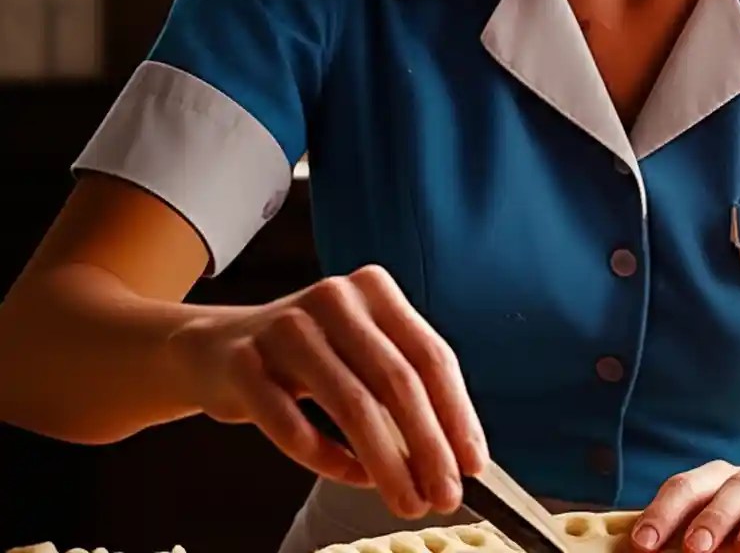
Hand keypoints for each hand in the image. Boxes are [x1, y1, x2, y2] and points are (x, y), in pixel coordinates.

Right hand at [169, 264, 487, 518]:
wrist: (215, 349)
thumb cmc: (308, 359)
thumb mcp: (362, 353)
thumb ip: (407, 389)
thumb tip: (458, 455)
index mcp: (374, 290)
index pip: (431, 355)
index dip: (458, 414)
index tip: (474, 464)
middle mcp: (334, 300)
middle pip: (397, 382)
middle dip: (428, 447)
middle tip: (445, 496)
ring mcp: (285, 328)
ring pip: (352, 406)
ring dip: (387, 464)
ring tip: (407, 500)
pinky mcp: (244, 364)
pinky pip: (295, 426)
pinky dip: (330, 460)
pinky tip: (354, 478)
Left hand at [631, 460, 739, 552]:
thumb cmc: (732, 544)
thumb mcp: (704, 544)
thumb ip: (678, 543)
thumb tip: (637, 551)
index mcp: (716, 481)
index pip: (686, 487)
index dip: (662, 513)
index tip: (643, 544)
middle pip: (734, 484)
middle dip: (713, 516)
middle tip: (696, 548)